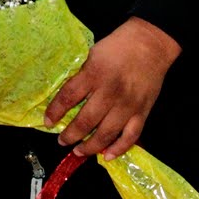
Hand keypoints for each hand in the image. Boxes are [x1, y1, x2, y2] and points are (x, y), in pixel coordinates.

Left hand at [43, 17, 179, 160]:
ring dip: (90, 147)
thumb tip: (69, 98)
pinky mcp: (142, 112)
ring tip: (78, 152)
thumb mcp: (93, 54)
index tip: (47, 122)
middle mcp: (110, 92)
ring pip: (106, 134)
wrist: (151, 43)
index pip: (68, 97)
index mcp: (94, 74)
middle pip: (85, 121)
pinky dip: (118, 149)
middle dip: (70, 135)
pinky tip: (107, 155)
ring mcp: (127, 105)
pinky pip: (130, 137)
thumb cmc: (118, 46)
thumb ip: (83, 76)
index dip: (55, 112)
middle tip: (62, 141)